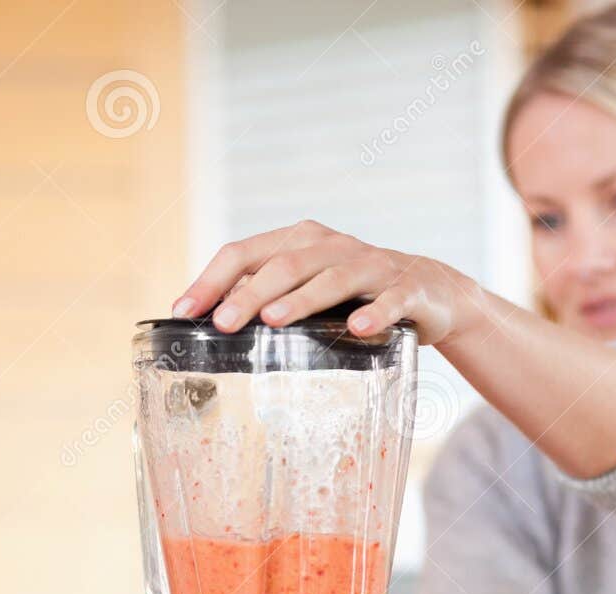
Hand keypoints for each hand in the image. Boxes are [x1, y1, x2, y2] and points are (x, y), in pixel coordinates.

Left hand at [172, 219, 480, 344]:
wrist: (431, 293)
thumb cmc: (356, 296)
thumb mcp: (308, 289)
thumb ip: (267, 297)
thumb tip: (210, 321)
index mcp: (301, 242)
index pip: (246, 253)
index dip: (212, 280)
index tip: (183, 311)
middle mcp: (332, 246)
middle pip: (283, 265)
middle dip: (248, 294)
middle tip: (222, 323)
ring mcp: (371, 265)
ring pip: (331, 278)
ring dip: (300, 299)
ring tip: (272, 321)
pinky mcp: (407, 288)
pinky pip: (389, 300)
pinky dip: (373, 313)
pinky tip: (356, 329)